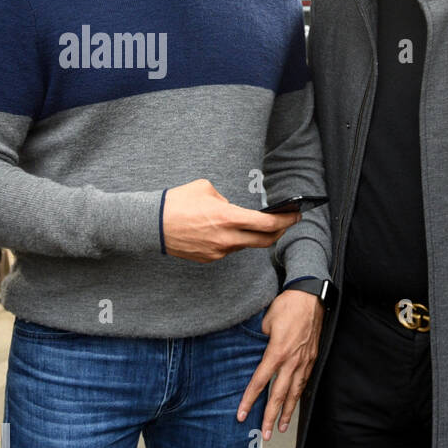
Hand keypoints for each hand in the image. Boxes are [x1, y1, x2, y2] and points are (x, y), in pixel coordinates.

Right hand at [163, 179, 300, 262]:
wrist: (151, 224)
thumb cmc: (177, 202)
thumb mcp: (206, 189)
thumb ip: (226, 199)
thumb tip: (234, 208)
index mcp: (229, 217)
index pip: (268, 223)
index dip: (286, 220)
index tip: (296, 216)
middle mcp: (227, 238)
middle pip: (264, 240)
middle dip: (279, 232)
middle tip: (286, 223)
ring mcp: (218, 251)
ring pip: (246, 245)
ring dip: (254, 236)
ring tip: (257, 224)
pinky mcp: (209, 258)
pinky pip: (229, 249)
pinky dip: (234, 240)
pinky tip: (228, 231)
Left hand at [237, 289, 324, 438]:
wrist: (311, 296)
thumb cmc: (287, 305)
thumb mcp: (265, 322)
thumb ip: (259, 341)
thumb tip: (252, 351)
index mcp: (277, 352)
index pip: (260, 382)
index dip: (249, 400)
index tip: (241, 415)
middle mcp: (292, 361)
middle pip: (279, 395)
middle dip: (270, 416)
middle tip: (265, 434)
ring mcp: (304, 361)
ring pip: (294, 392)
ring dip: (287, 411)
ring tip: (280, 427)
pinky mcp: (312, 357)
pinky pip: (304, 382)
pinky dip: (298, 396)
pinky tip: (294, 404)